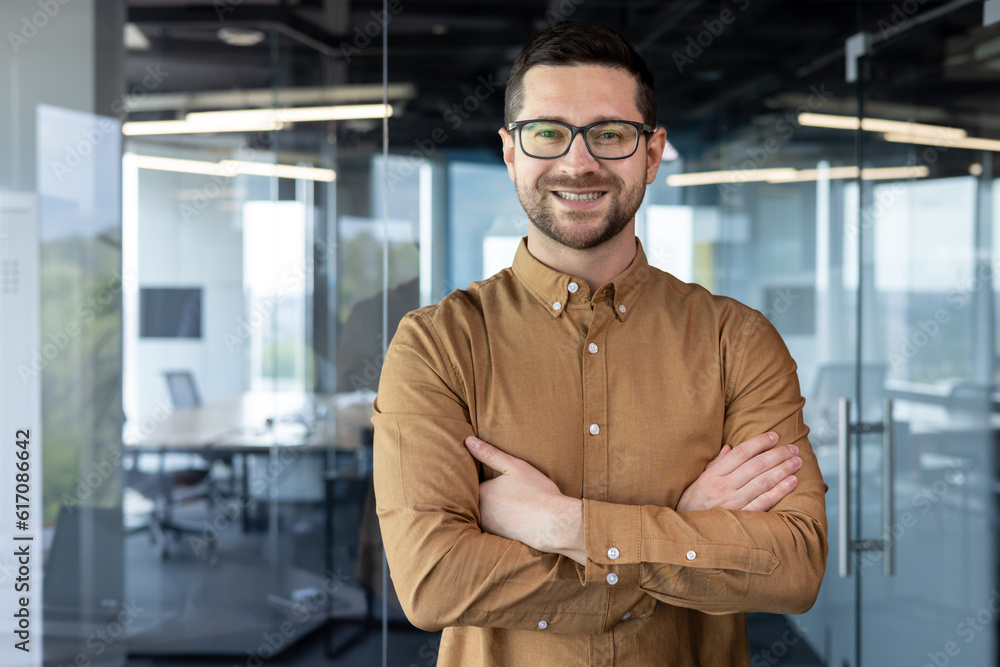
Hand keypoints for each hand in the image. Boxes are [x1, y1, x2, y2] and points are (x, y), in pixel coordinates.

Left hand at [464, 436, 585, 563]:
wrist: (555, 524)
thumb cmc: (537, 492)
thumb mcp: (514, 466)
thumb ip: (489, 453)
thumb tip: (468, 441)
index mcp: (482, 492)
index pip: (470, 482)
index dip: (479, 477)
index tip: (489, 475)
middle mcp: (480, 512)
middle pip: (474, 499)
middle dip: (483, 494)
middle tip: (501, 490)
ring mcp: (489, 527)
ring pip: (483, 513)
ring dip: (490, 509)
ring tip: (506, 502)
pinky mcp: (498, 539)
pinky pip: (493, 527)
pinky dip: (499, 521)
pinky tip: (512, 517)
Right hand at [676, 432, 800, 511]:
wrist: (687, 533)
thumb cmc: (692, 505)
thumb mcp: (699, 481)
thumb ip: (715, 464)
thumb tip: (729, 448)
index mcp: (713, 475)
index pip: (740, 453)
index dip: (759, 442)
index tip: (774, 436)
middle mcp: (723, 486)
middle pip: (756, 465)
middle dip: (777, 454)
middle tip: (793, 449)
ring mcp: (733, 503)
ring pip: (763, 481)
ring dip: (783, 469)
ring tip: (796, 462)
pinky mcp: (742, 517)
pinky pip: (765, 502)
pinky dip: (780, 491)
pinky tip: (792, 482)